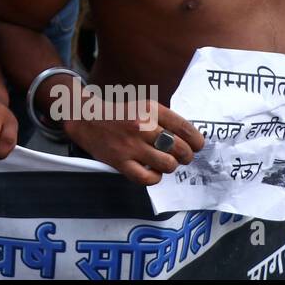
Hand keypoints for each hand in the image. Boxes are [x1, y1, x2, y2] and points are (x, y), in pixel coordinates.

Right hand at [64, 102, 203, 185]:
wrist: (87, 118)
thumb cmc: (121, 115)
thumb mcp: (144, 107)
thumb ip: (165, 120)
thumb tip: (190, 139)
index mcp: (150, 110)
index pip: (184, 129)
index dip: (197, 141)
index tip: (197, 146)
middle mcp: (142, 127)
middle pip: (180, 148)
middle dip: (186, 156)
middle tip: (183, 157)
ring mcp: (130, 145)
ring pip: (167, 164)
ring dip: (171, 166)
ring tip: (166, 163)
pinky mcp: (120, 161)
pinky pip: (147, 178)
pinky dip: (155, 178)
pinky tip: (153, 172)